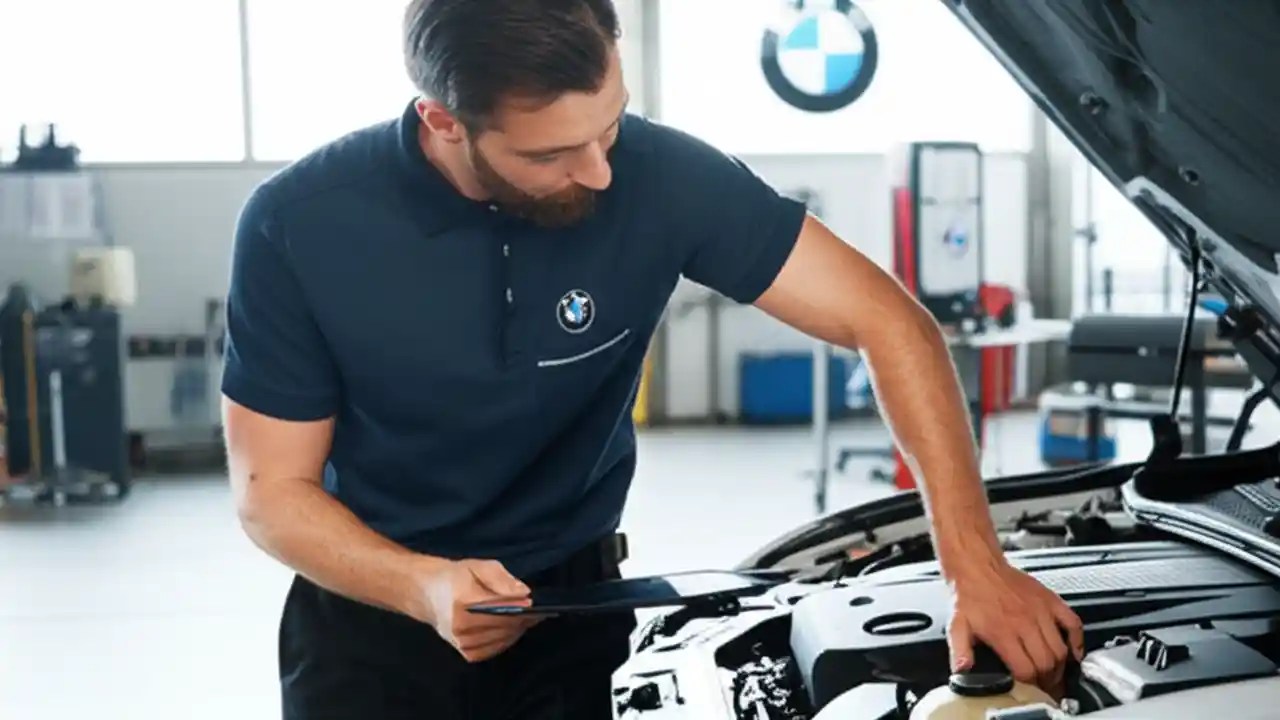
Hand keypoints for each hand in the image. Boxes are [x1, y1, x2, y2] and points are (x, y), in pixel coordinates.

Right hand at [412, 557, 540, 662]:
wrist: (429, 594)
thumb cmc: (457, 577)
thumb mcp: (478, 566)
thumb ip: (501, 579)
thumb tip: (524, 593)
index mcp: (462, 601)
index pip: (498, 608)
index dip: (518, 607)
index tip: (533, 603)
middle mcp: (460, 626)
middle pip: (502, 625)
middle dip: (522, 619)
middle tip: (537, 611)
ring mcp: (462, 643)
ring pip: (501, 639)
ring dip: (517, 629)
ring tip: (528, 618)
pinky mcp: (466, 653)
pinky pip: (495, 648)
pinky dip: (507, 639)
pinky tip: (513, 629)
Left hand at [945, 559, 1084, 696]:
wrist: (977, 567)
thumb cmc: (968, 596)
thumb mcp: (956, 625)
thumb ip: (960, 650)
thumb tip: (962, 670)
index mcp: (1003, 631)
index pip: (1026, 670)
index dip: (1029, 684)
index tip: (1028, 689)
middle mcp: (1025, 622)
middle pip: (1047, 663)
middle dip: (1046, 680)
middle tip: (1044, 686)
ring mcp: (1041, 611)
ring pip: (1060, 649)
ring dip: (1060, 666)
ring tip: (1053, 674)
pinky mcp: (1050, 600)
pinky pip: (1073, 624)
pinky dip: (1078, 641)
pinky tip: (1074, 652)